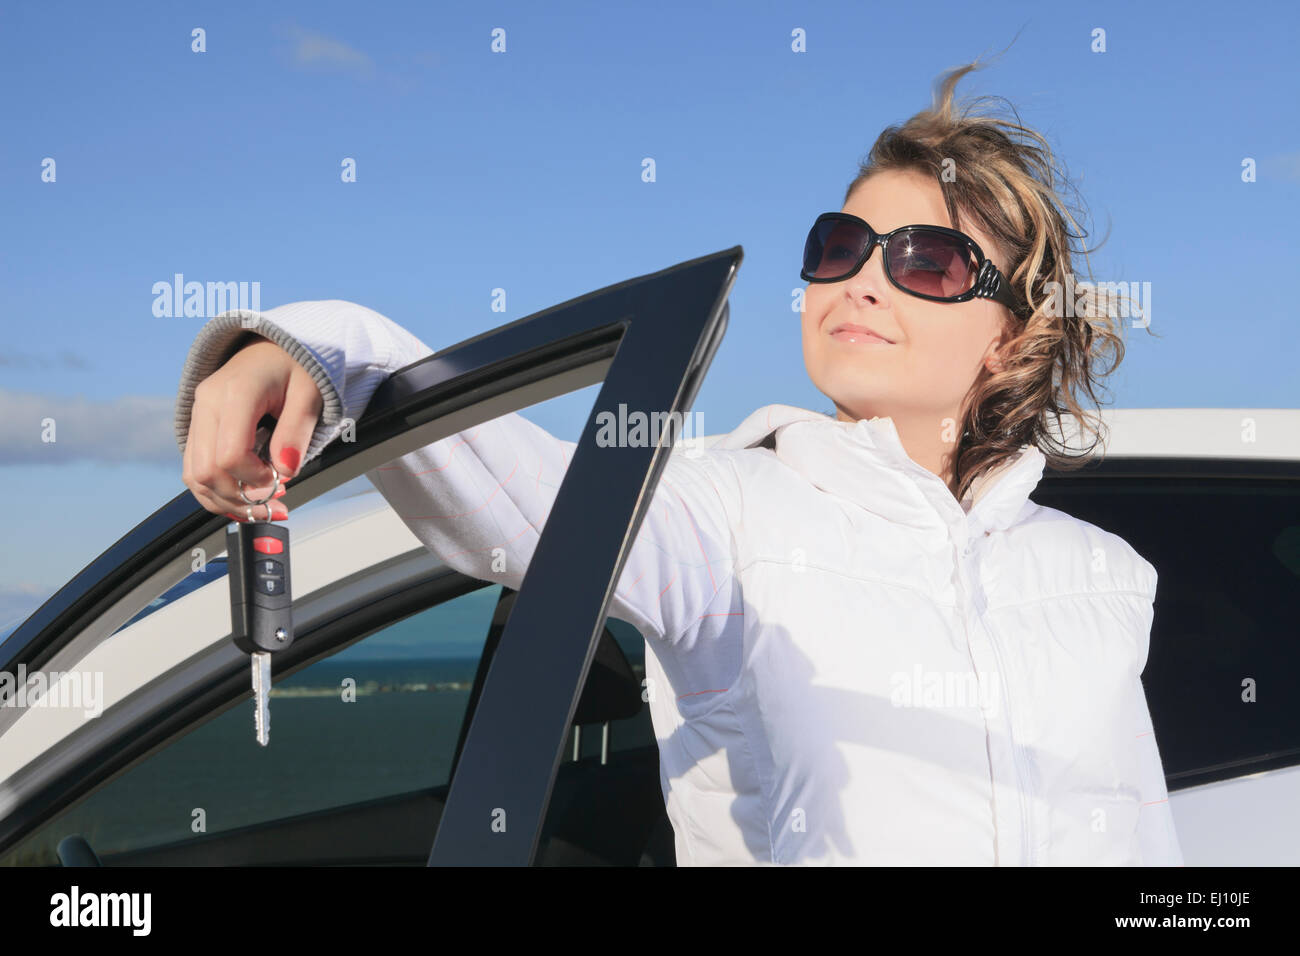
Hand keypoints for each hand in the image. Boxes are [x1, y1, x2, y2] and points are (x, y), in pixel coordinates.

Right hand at [182, 336, 323, 520]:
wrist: (275, 346)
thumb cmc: (296, 365)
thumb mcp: (310, 394)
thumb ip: (297, 432)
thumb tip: (285, 471)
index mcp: (236, 392)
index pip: (230, 456)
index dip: (255, 480)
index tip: (282, 481)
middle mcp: (207, 403)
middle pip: (206, 471)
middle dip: (240, 497)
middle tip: (274, 503)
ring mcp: (198, 414)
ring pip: (194, 475)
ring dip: (226, 501)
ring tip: (260, 508)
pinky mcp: (198, 425)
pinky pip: (195, 468)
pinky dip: (216, 491)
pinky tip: (242, 499)